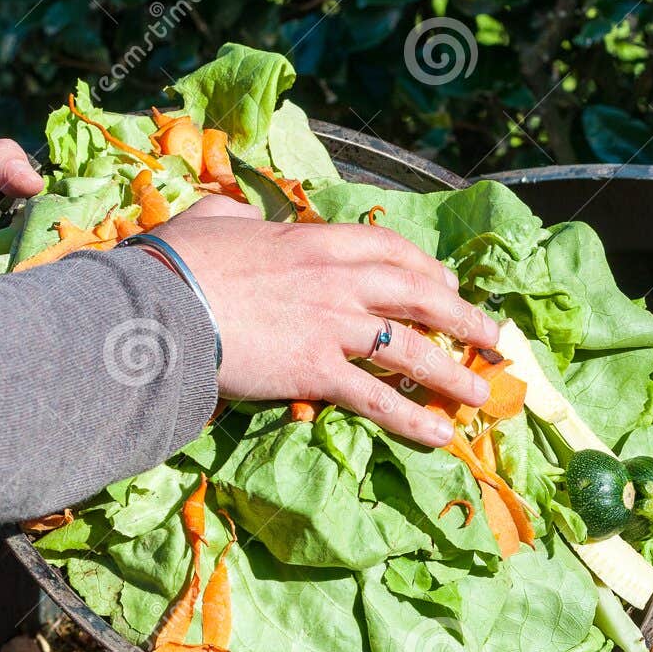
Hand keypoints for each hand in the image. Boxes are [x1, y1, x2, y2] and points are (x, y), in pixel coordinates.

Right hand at [152, 196, 500, 446]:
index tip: (446, 283)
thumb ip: (237, 216)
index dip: (424, 267)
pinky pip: (377, 398)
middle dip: (462, 316)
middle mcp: (336, 281)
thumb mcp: (213, 221)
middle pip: (418, 295)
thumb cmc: (176, 263)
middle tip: (493, 336)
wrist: (159, 306)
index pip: (388, 248)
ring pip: (410, 348)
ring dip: (452, 371)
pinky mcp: (318, 371)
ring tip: (482, 392)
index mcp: (314, 241)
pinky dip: (412, 418)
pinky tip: (440, 436)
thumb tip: (243, 215)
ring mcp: (332, 326)